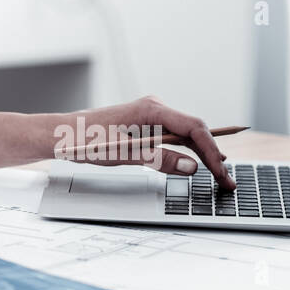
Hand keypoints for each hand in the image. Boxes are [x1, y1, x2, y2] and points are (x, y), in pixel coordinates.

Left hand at [54, 95, 235, 189]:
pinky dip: (188, 151)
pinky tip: (200, 163)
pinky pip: (174, 137)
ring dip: (203, 154)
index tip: (222, 172)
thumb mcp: (124, 153)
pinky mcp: (145, 125)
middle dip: (213, 155)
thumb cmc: (86, 140)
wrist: (62, 135)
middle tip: (228, 181)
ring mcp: (151, 116)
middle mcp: (154, 108)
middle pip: (195, 130)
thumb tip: (191, 167)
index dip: (212, 151)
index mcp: (152, 109)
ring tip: (220, 176)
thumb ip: (158, 159)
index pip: (194, 127)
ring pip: (186, 134)